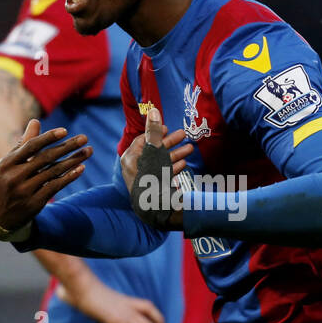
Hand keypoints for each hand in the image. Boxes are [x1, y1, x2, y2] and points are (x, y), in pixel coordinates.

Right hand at [0, 119, 91, 231]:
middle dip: (67, 146)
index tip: (65, 130)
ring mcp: (25, 191)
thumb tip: (36, 121)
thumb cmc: (3, 182)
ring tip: (88, 151)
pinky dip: (69, 177)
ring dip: (73, 160)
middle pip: (46, 158)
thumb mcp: (7, 163)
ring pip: (54, 172)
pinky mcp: (34, 203)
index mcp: (7, 163)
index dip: (48, 137)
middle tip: (84, 138)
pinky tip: (81, 168)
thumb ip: (23, 144)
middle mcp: (15, 177)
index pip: (30, 146)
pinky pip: (55, 187)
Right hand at [56, 274, 165, 322]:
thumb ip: (108, 306)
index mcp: (126, 301)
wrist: (81, 287)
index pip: (148, 307)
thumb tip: (105, 315)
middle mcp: (129, 307)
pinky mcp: (117, 321)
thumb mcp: (103, 299)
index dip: (158, 318)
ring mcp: (124, 314)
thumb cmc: (86, 291)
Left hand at [123, 108, 192, 229]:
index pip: (141, 141)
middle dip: (171, 142)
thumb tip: (153, 110)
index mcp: (130, 160)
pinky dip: (174, 168)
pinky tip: (185, 165)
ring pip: (161, 162)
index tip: (167, 128)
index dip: (155, 132)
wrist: (156, 212)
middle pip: (154, 151)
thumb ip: (153, 131)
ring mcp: (145, 181)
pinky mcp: (153, 190)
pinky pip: (164, 175)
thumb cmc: (152, 178)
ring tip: (191, 148)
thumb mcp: (153, 152)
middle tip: (185, 134)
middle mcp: (135, 170)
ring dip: (176, 154)